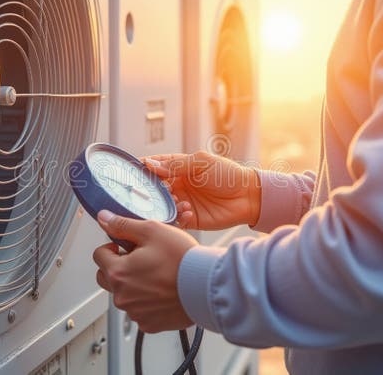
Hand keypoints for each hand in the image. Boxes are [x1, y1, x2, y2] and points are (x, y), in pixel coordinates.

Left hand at [92, 210, 196, 332]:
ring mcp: (135, 312)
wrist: (207, 288)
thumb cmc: (183, 260)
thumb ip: (123, 225)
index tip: (125, 247)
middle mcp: (122, 296)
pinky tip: (163, 291)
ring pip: (124, 294)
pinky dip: (147, 302)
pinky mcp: (149, 324)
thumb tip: (104, 218)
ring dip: (133, 285)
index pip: (98, 255)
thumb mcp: (152, 230)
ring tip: (158, 275)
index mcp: (118, 273)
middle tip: (140, 260)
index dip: (112, 247)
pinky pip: (140, 310)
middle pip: (106, 277)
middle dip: (118, 267)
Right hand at [143, 151, 260, 229]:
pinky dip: (178, 216)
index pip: (154, 167)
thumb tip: (151, 164)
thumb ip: (177, 164)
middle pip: (153, 188)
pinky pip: (175, 220)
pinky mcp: (189, 218)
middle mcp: (176, 186)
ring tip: (179, 200)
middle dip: (151, 190)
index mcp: (178, 168)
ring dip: (165, 204)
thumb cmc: (228, 174)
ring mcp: (181, 202)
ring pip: (161, 205)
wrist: (249, 196)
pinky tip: (189, 211)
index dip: (142, 169)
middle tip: (158, 190)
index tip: (133, 172)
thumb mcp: (202, 163)